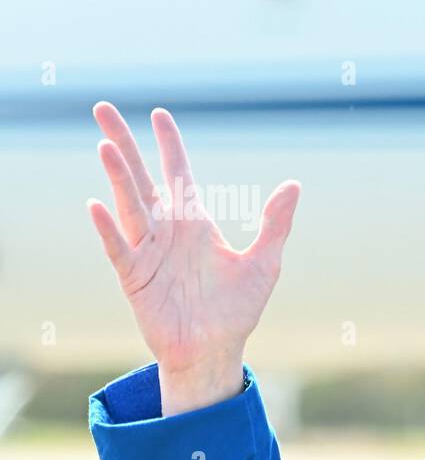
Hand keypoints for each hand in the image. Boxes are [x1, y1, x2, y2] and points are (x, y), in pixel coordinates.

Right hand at [86, 102, 299, 377]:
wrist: (215, 350)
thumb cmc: (237, 309)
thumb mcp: (264, 263)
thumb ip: (274, 224)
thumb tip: (293, 185)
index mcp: (195, 223)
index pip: (179, 173)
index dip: (169, 144)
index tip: (160, 114)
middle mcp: (167, 231)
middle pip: (141, 178)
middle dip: (124, 144)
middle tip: (103, 108)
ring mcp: (148, 252)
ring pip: (129, 206)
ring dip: (117, 178)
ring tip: (106, 147)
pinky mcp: (135, 277)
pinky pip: (119, 248)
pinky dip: (108, 228)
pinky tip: (96, 204)